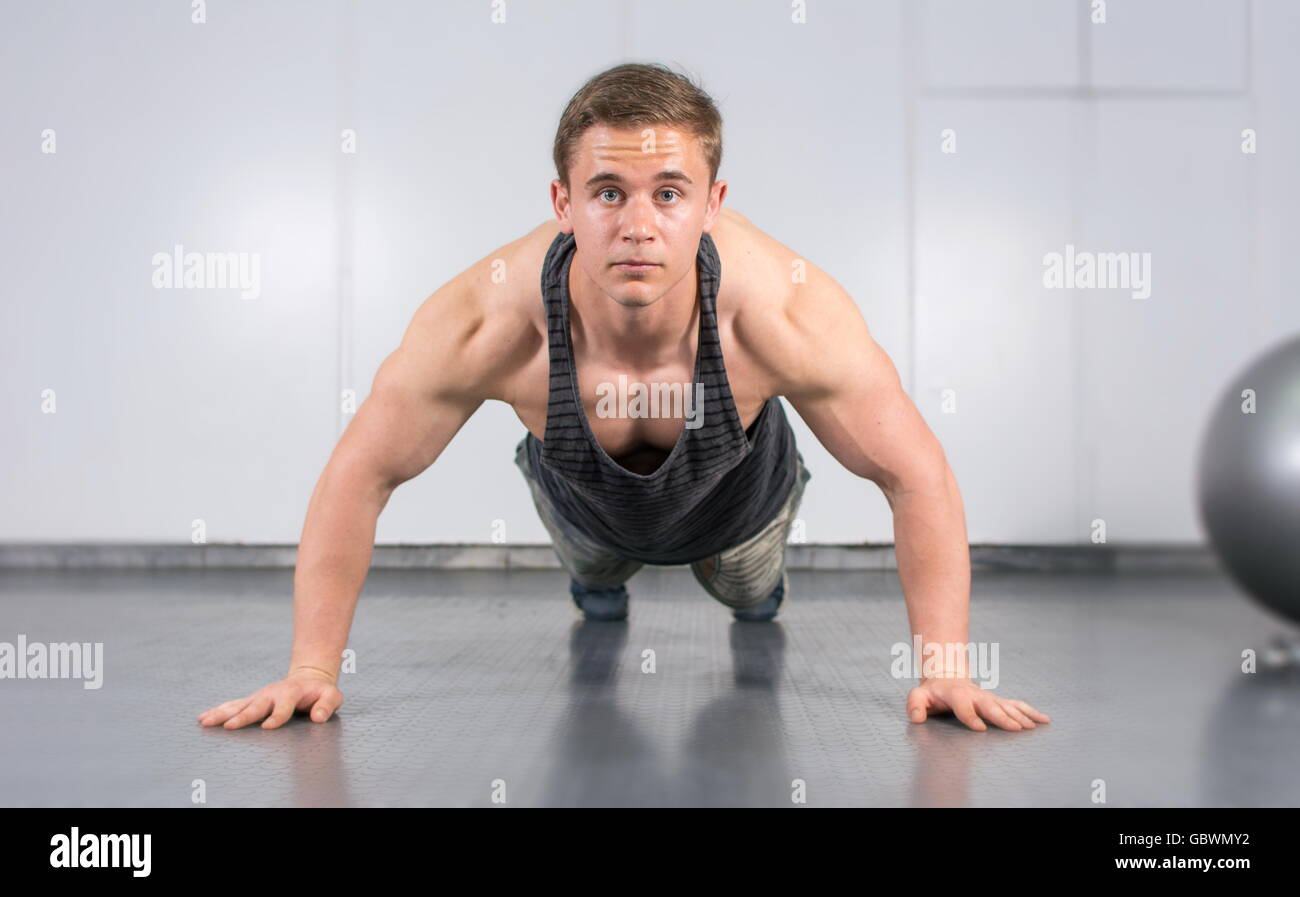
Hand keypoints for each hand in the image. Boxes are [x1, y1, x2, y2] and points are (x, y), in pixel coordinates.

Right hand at [197, 667, 343, 729]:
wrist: (309, 677)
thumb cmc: (321, 692)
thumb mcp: (332, 696)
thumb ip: (327, 706)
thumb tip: (318, 717)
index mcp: (291, 693)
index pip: (283, 707)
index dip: (277, 717)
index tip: (267, 727)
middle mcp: (272, 694)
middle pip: (255, 706)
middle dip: (242, 717)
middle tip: (229, 727)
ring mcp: (260, 696)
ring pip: (239, 705)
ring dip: (222, 713)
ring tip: (205, 722)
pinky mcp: (253, 700)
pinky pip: (233, 705)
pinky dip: (218, 711)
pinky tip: (203, 718)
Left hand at [906, 676, 1049, 730]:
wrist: (947, 678)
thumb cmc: (932, 693)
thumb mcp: (918, 696)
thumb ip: (915, 705)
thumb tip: (916, 717)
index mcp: (956, 694)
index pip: (963, 706)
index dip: (970, 716)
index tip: (980, 728)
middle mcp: (976, 695)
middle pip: (990, 706)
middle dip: (1002, 717)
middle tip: (1015, 728)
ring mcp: (989, 697)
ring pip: (1006, 705)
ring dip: (1020, 716)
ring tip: (1031, 727)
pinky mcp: (998, 701)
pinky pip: (1016, 705)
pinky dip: (1031, 712)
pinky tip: (1044, 720)